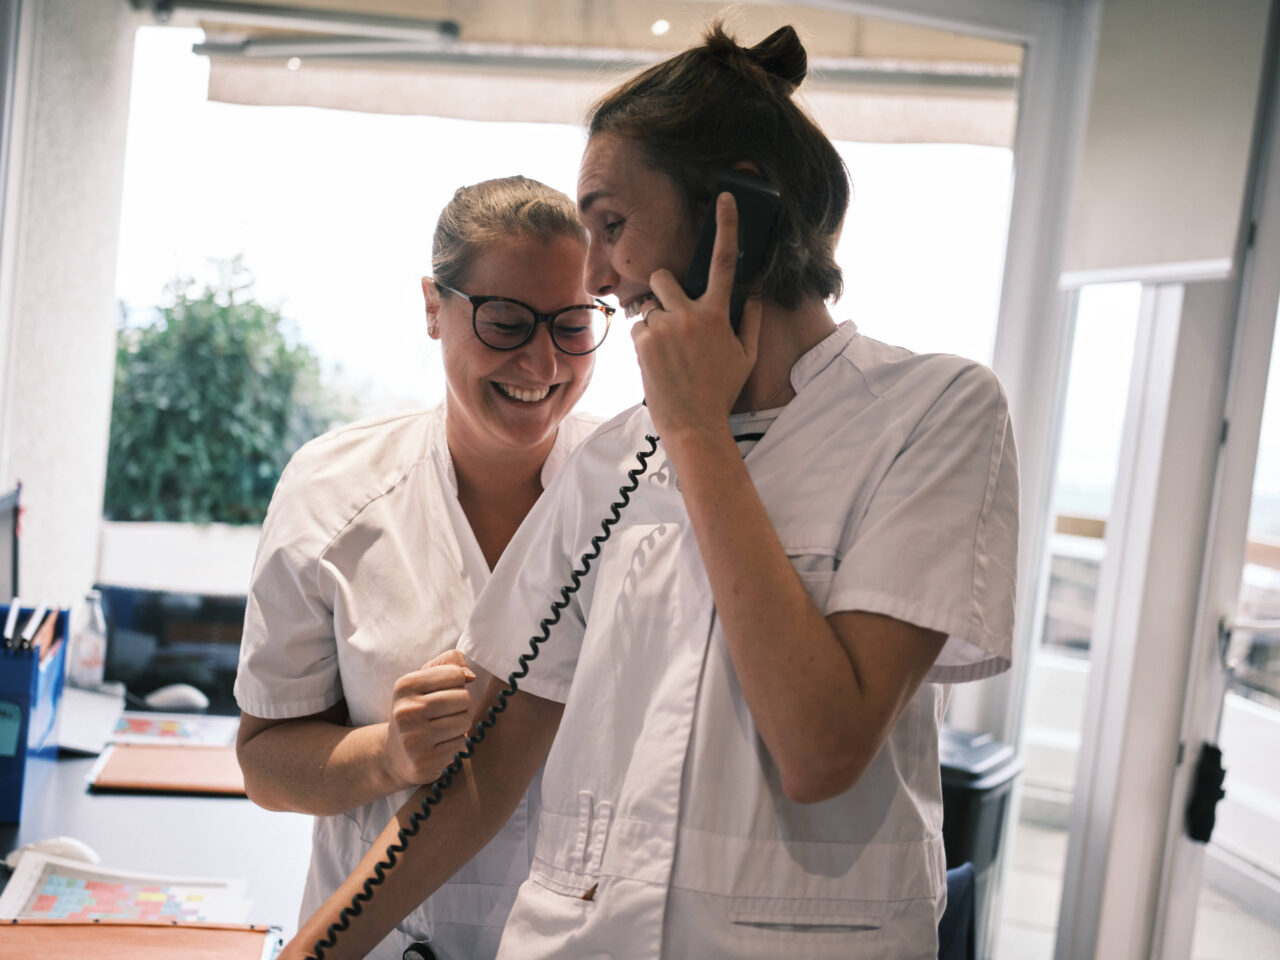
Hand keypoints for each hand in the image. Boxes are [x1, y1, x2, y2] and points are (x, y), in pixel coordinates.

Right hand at [383, 649, 474, 788]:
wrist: (396, 754)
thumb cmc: (418, 708)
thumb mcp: (425, 679)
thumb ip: (449, 662)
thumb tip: (470, 676)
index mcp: (405, 685)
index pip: (455, 673)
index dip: (456, 683)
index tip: (441, 692)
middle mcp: (406, 710)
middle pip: (463, 698)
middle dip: (460, 705)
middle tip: (443, 713)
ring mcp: (414, 738)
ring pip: (465, 721)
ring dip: (460, 725)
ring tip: (442, 729)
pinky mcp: (425, 760)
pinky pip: (461, 744)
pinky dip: (456, 744)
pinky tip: (439, 745)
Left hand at [631, 192, 762, 442]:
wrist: (693, 424)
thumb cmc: (721, 391)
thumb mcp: (745, 356)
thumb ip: (750, 321)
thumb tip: (752, 294)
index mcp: (717, 315)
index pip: (725, 262)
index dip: (726, 226)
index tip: (724, 198)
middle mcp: (689, 315)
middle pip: (663, 277)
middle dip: (663, 289)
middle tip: (670, 313)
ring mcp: (664, 328)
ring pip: (648, 307)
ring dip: (654, 322)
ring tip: (667, 353)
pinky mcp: (643, 343)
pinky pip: (637, 328)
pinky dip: (644, 342)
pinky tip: (657, 363)